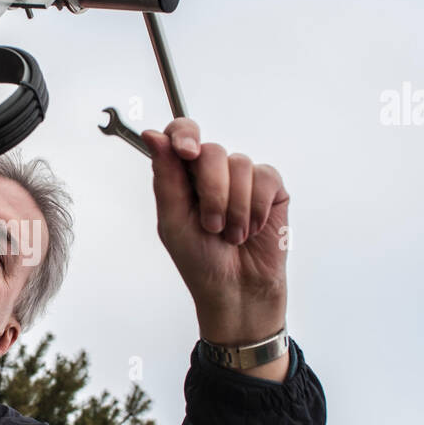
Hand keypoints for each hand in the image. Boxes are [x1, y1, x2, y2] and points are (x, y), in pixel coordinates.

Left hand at [143, 118, 289, 348]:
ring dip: (234, 207)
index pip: (182, 134)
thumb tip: (152, 134)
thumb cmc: (199, 261)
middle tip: (211, 225)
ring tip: (231, 234)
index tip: (187, 151)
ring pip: (240, 164)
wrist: (235, 290)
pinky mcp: (271, 189)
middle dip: (211, 191)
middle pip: (212, 150)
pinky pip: (266, 177)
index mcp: (184, 176)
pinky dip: (255, 208)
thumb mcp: (173, 221)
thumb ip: (165, 176)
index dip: (184, 134)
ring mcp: (243, 179)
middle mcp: (213, 172)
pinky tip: (250, 229)